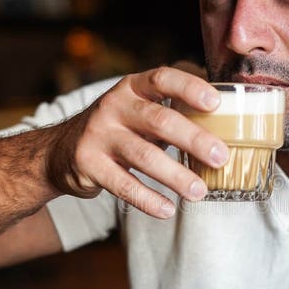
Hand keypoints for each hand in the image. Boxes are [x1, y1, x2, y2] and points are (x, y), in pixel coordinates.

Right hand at [45, 66, 228, 217]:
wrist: (60, 151)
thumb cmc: (118, 129)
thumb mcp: (138, 111)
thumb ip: (172, 113)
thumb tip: (228, 124)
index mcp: (133, 88)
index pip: (163, 78)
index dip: (190, 88)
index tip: (216, 104)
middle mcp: (114, 106)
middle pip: (160, 120)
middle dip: (194, 140)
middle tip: (221, 158)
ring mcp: (99, 134)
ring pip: (144, 156)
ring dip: (176, 176)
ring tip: (200, 192)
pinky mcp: (88, 164)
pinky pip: (123, 185)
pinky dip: (147, 199)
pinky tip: (167, 209)